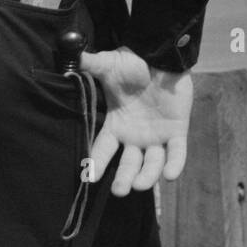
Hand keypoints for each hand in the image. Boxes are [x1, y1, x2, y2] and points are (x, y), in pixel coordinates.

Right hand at [79, 48, 192, 195]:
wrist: (161, 56)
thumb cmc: (133, 63)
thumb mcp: (109, 65)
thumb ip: (90, 65)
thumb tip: (69, 55)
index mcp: (117, 126)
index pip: (104, 149)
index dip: (97, 163)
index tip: (89, 177)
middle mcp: (135, 137)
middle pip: (129, 164)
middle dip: (123, 178)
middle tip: (120, 191)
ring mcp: (157, 136)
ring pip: (152, 163)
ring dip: (147, 176)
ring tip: (140, 185)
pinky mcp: (177, 132)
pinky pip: (177, 153)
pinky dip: (175, 165)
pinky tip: (170, 176)